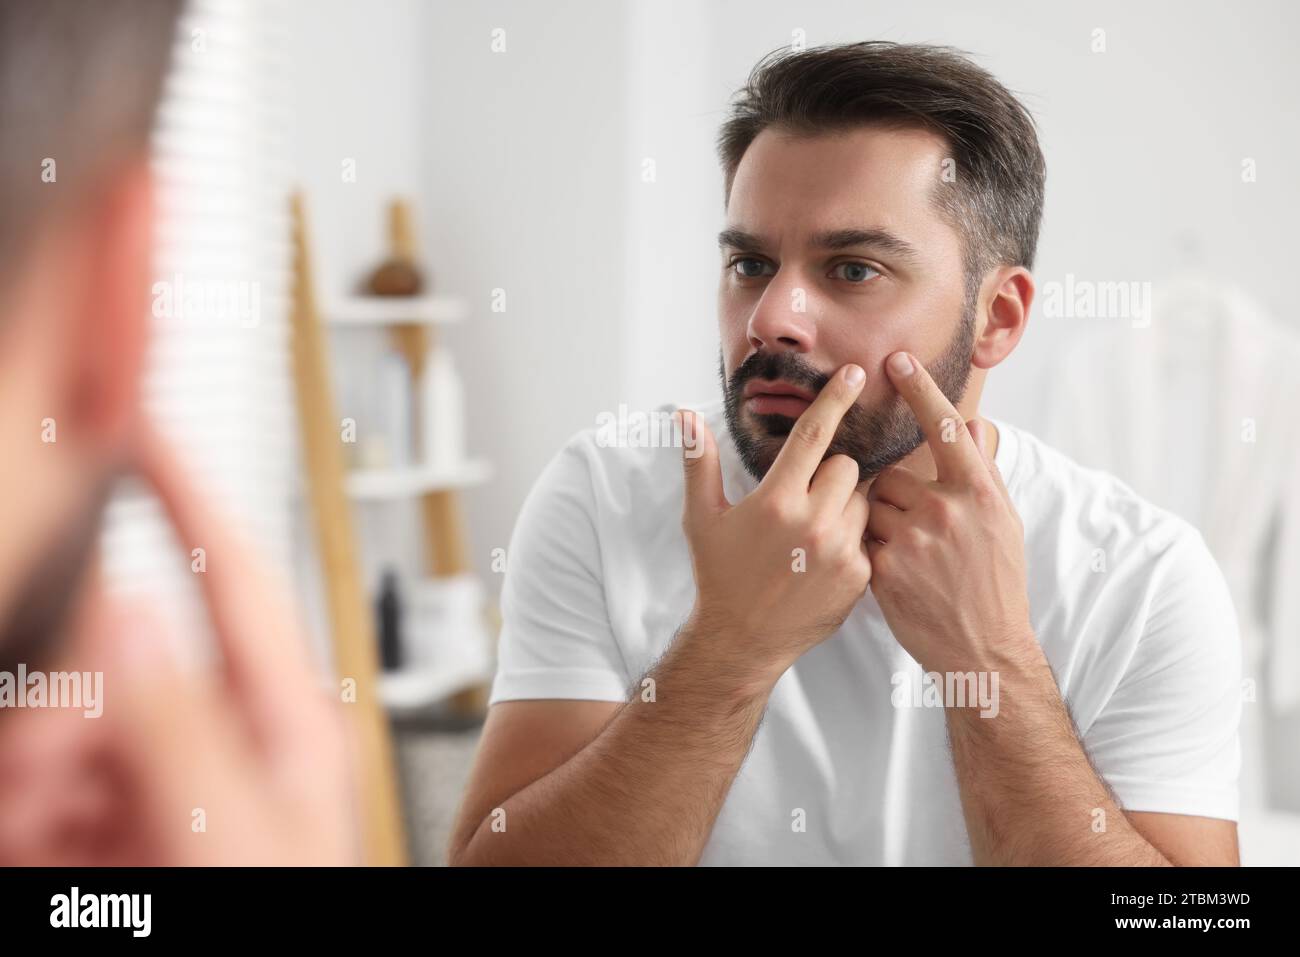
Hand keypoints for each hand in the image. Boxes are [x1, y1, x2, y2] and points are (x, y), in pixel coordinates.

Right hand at [0, 423, 357, 864]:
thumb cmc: (288, 907)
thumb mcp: (235, 828)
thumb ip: (177, 721)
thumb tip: (125, 609)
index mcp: (281, 717)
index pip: (231, 569)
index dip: (184, 486)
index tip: (133, 416)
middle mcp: (216, 735)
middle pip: (115, 654)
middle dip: (62, 692)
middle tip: (48, 763)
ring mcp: (156, 783)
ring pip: (59, 721)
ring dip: (31, 761)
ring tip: (39, 818)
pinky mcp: (105, 828)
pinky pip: (35, 783)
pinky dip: (20, 801)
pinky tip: (27, 831)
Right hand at [679, 364, 871, 683]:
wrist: (742, 640)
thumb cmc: (719, 575)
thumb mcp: (703, 518)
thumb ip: (700, 463)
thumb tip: (685, 415)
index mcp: (775, 500)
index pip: (814, 435)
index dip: (835, 399)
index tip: (855, 373)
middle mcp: (812, 521)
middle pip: (846, 467)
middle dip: (829, 475)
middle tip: (805, 499)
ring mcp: (839, 550)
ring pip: (862, 501)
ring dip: (844, 506)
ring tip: (813, 533)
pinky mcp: (858, 576)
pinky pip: (868, 537)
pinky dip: (851, 540)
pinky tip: (823, 559)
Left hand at [865, 351, 1033, 675]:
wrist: (982, 648)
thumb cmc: (996, 582)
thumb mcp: (1003, 523)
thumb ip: (982, 471)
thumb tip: (970, 424)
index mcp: (979, 492)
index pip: (943, 427)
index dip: (919, 390)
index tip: (898, 359)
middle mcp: (946, 509)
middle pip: (891, 476)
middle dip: (894, 499)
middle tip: (918, 533)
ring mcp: (913, 539)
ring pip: (872, 506)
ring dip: (880, 525)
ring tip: (911, 557)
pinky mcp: (884, 568)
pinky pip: (862, 539)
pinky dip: (872, 551)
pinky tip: (899, 575)